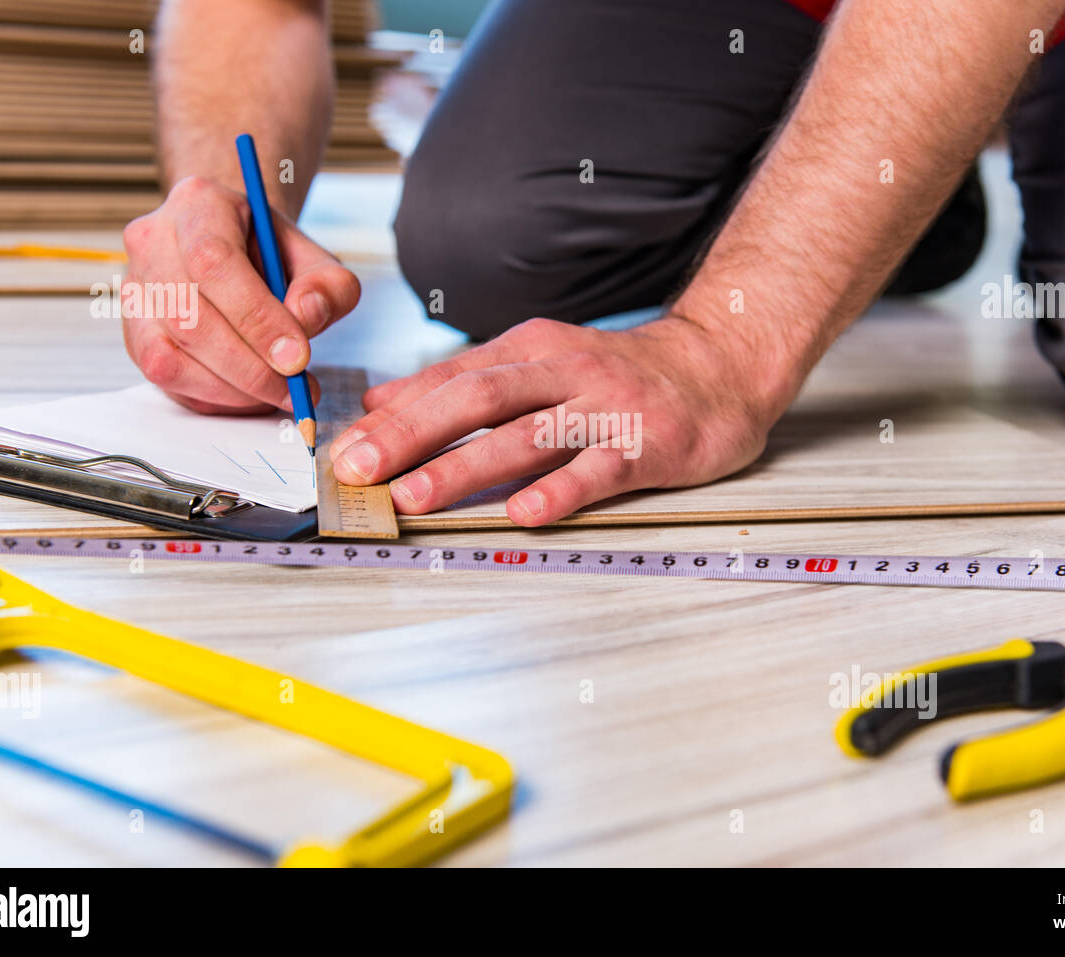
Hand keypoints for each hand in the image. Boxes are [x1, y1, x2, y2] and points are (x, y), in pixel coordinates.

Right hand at [121, 175, 360, 413]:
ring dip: (230, 388)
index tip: (298, 358)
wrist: (237, 251)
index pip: (213, 262)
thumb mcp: (317, 260)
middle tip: (296, 389)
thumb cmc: (275, 256)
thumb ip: (328, 286)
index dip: (256, 318)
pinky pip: (162, 375)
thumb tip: (305, 317)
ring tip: (278, 392)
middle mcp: (153, 241)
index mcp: (199, 205)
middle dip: (249, 366)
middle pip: (189, 316)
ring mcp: (134, 288)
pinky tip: (248, 394)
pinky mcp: (133, 331)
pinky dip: (210, 395)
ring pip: (167, 353)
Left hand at [329, 315, 802, 525]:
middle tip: (359, 467)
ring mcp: (606, 408)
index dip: (394, 413)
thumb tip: (380, 402)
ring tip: (416, 496)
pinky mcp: (648, 444)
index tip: (343, 446)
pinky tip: (525, 511)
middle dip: (412, 434)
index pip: (451, 379)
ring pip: (527, 435)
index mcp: (531, 351)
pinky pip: (598, 469)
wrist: (721, 365)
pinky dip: (560, 490)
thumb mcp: (538, 360)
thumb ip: (463, 381)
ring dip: (467, 466)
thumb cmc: (621, 373)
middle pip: (477, 400)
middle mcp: (563, 372)